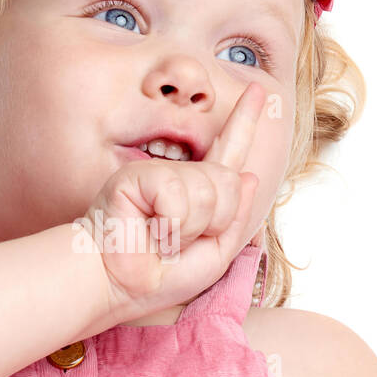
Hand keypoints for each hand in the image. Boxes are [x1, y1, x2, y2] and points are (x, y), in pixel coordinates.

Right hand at [79, 82, 265, 322]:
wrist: (118, 286)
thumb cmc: (158, 275)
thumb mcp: (215, 254)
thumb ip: (237, 217)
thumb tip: (248, 175)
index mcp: (198, 191)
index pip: (229, 151)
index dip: (244, 120)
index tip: (259, 89)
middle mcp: (179, 176)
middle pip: (230, 181)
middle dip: (214, 222)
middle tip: (177, 242)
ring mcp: (158, 172)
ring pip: (208, 191)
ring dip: (189, 229)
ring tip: (161, 239)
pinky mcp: (136, 175)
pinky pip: (178, 196)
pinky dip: (171, 226)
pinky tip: (148, 231)